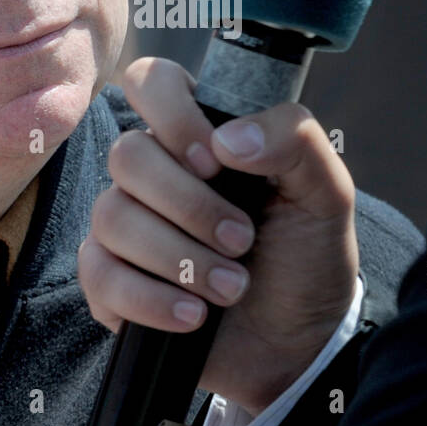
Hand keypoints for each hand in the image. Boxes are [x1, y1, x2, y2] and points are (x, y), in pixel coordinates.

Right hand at [79, 57, 357, 414]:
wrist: (298, 343)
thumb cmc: (307, 256)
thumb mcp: (327, 194)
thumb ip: (297, 141)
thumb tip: (231, 138)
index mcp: (200, 135)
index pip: (151, 82)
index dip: (172, 114)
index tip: (216, 161)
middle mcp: (155, 173)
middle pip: (128, 154)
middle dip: (190, 205)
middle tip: (242, 240)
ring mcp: (125, 226)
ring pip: (112, 215)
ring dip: (180, 258)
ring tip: (233, 287)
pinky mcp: (110, 282)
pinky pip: (99, 275)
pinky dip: (150, 299)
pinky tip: (193, 315)